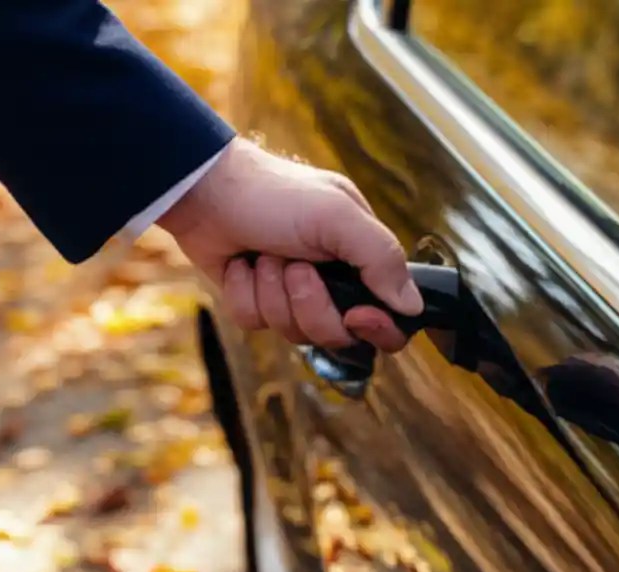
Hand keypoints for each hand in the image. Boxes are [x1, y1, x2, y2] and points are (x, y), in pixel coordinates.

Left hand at [158, 138, 418, 351]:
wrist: (206, 189)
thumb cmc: (275, 193)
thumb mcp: (337, 216)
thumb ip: (381, 258)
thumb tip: (412, 306)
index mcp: (360, 260)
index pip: (387, 319)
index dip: (375, 327)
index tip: (356, 314)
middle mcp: (331, 282)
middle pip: (337, 334)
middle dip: (310, 303)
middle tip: (295, 265)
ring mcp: (291, 295)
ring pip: (293, 333)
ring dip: (273, 292)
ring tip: (264, 255)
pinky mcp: (255, 302)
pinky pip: (255, 323)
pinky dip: (244, 293)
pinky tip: (240, 264)